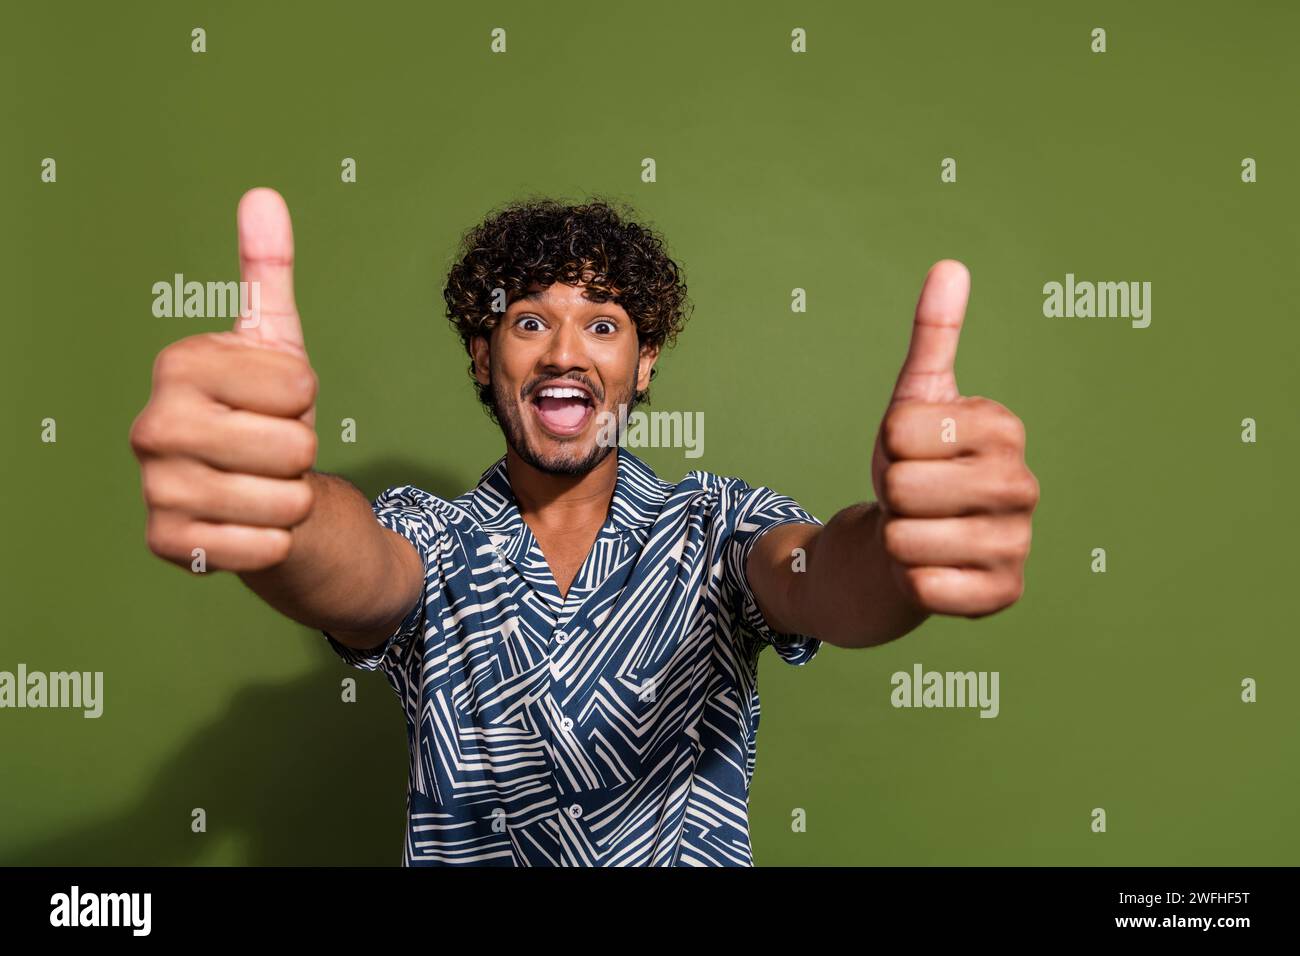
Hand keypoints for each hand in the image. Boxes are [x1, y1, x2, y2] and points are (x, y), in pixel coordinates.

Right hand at [129, 188, 318, 571]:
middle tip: (271, 450)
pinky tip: (251, 522)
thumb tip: (263, 196)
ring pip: (283, 500)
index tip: (276, 401)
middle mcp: (153, 425)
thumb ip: (266, 270)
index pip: (299, 388)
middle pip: (293, 448)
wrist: (251, 486)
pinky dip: (276, 540)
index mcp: (180, 365)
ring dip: (291, 497)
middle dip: (301, 452)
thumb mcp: (273, 340)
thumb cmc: (264, 409)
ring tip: (263, 483)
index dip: (305, 399)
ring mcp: (154, 488)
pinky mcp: (169, 543)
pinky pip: (264, 547)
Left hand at [869, 260, 1038, 617]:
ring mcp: (1018, 544)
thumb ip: (933, 336)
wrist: (910, 543)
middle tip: (911, 498)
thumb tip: (950, 267)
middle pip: (904, 487)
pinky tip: (930, 571)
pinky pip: (925, 589)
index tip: (911, 452)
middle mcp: (1023, 485)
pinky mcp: (1002, 595)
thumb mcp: (914, 401)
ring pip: (907, 541)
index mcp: (1003, 427)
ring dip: (895, 540)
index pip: (901, 429)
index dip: (888, 444)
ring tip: (918, 532)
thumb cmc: (915, 466)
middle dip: (890, 495)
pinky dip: (909, 582)